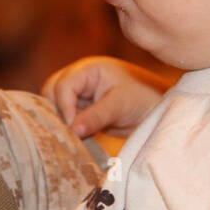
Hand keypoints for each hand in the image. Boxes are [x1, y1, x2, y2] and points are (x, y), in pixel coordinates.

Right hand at [41, 56, 173, 138]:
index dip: (64, 107)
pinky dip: (67, 128)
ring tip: (74, 137)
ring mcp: (80, 94)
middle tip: (68, 133)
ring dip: (61, 121)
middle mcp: (80, 78)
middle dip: (57, 112)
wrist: (158, 110)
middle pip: (52, 92)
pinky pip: (65, 117)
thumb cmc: (143, 99)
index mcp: (89, 69)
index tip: (73, 128)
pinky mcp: (82, 109)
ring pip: (55, 105)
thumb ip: (96, 116)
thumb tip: (73, 130)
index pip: (63, 85)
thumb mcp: (120, 106)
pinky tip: (76, 140)